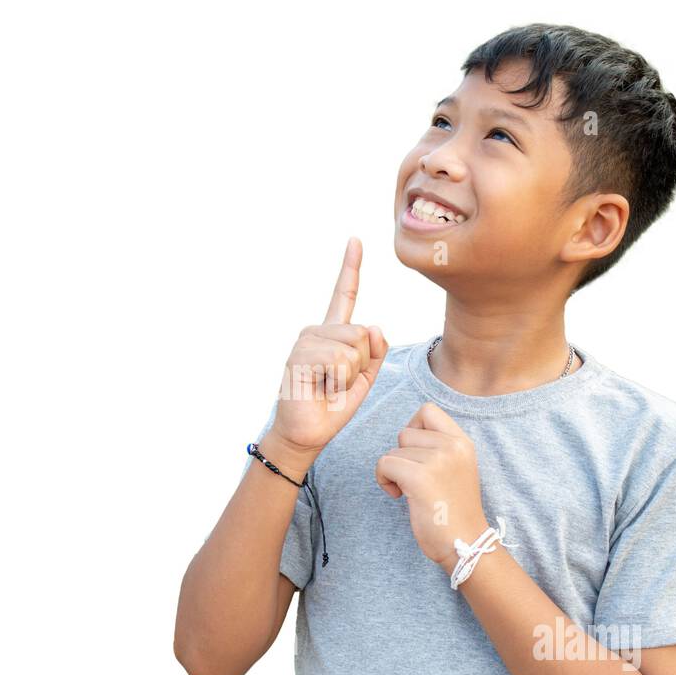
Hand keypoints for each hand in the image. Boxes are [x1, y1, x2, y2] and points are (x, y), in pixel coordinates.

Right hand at [270, 237, 388, 452]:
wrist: (306, 434)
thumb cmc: (331, 407)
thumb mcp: (364, 379)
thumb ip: (375, 353)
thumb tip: (376, 327)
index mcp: (332, 333)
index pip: (344, 295)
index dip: (350, 267)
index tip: (355, 240)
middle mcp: (317, 331)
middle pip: (364, 333)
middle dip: (361, 365)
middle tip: (337, 383)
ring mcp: (306, 341)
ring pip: (353, 348)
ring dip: (349, 376)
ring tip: (327, 386)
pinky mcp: (300, 354)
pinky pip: (340, 360)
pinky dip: (338, 381)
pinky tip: (319, 388)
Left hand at [375, 402, 489, 569]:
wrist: (466, 543)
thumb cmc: (454, 511)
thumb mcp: (456, 468)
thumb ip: (439, 447)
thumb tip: (406, 435)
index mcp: (462, 442)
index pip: (427, 410)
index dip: (413, 428)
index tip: (416, 454)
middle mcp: (453, 446)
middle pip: (405, 432)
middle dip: (402, 455)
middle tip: (414, 479)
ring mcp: (438, 460)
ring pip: (393, 450)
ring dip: (393, 471)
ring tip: (410, 490)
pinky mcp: (420, 478)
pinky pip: (385, 464)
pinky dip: (384, 481)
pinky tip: (399, 496)